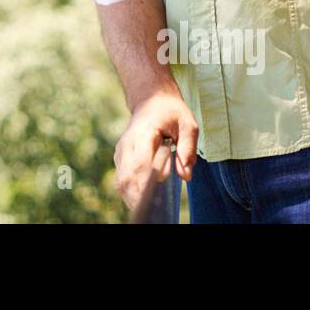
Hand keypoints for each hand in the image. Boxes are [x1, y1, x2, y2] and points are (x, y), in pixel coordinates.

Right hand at [113, 89, 197, 218]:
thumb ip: (188, 149)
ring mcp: (121, 150)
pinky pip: (122, 180)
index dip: (147, 182)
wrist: (150, 98)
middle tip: (154, 211)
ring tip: (149, 211)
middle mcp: (128, 143)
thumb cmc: (172, 112)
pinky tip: (144, 202)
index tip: (157, 198)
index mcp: (144, 133)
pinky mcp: (121, 157)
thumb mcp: (188, 124)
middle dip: (139, 198)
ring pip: (121, 181)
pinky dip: (131, 193)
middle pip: (127, 177)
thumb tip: (186, 176)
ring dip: (133, 198)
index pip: (141, 163)